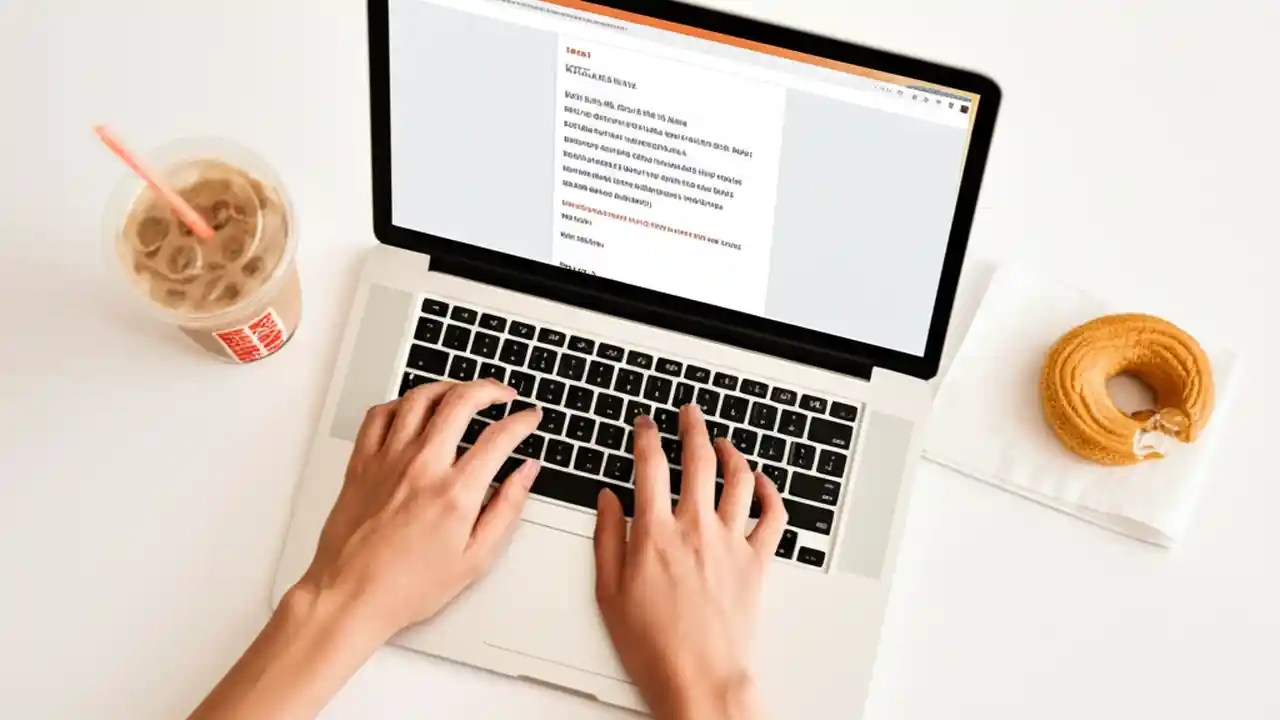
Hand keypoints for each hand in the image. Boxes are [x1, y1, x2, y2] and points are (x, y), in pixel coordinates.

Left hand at [190, 379, 540, 718]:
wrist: (350, 596)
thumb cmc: (407, 587)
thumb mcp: (475, 559)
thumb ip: (506, 509)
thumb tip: (525, 473)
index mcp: (455, 493)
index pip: (499, 437)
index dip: (522, 421)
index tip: (529, 418)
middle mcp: (421, 466)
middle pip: (461, 401)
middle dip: (490, 389)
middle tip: (502, 394)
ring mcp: (388, 460)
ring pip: (420, 398)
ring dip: (448, 387)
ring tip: (463, 392)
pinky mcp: (362, 462)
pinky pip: (380, 414)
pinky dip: (402, 403)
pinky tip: (414, 410)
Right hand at [593, 405, 786, 719]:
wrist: (698, 677)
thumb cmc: (652, 643)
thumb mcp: (608, 591)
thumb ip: (606, 538)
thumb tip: (607, 501)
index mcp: (655, 533)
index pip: (649, 465)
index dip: (645, 436)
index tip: (644, 425)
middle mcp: (696, 528)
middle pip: (698, 459)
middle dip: (692, 427)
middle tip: (689, 413)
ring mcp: (730, 542)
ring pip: (739, 479)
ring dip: (730, 452)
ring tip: (722, 442)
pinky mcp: (756, 561)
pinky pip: (772, 516)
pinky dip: (770, 492)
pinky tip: (763, 481)